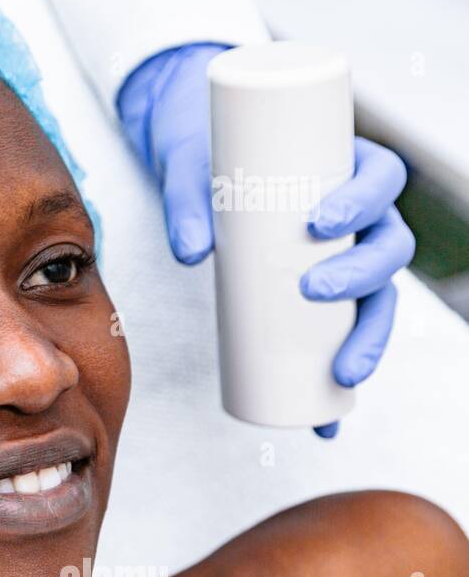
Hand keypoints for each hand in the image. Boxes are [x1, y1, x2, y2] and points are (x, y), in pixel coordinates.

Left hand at [119, 43, 414, 436]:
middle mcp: (360, 214)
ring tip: (341, 371)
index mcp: (347, 165)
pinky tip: (330, 420)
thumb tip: (189, 253)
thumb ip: (187, 204)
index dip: (364, 200)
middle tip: (311, 289)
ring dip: (370, 338)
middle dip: (362, 274)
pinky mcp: (321, 293)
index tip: (320, 222)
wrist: (199, 162)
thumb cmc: (207, 156)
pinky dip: (341, 379)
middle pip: (389, 245)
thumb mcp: (193, 169)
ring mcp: (345, 255)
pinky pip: (345, 335)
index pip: (382, 177)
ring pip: (379, 297)